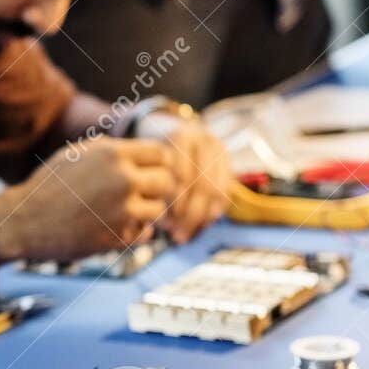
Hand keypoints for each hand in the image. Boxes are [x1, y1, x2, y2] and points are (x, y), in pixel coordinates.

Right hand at [0, 136, 173, 262]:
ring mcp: (121, 210)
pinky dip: (134, 233)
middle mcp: (122, 179)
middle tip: (143, 196)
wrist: (23, 222)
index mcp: (112, 154)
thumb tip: (141, 150)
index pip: (162, 154)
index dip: (158, 164)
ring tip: (126, 213)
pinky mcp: (117, 237)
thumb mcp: (76, 154)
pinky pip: (144, 234)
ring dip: (147, 213)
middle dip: (157, 189)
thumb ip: (110, 149)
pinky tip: (113, 228)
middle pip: (167, 181)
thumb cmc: (48, 186)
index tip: (148, 173)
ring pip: (159, 210)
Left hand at [135, 112, 229, 242]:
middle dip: (189, 215)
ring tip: (181, 237)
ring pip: (215, 193)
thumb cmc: (144, 155)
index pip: (182, 175)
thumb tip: (151, 221)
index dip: (173, 202)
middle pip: (202, 185)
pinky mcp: (227, 165)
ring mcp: (219, 152)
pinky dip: (210, 216)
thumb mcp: (141, 163)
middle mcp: (204, 140)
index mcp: (181, 135)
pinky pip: (224, 196)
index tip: (161, 223)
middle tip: (174, 236)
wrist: (166, 132)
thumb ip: (146, 183)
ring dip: (200, 220)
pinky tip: (195, 231)